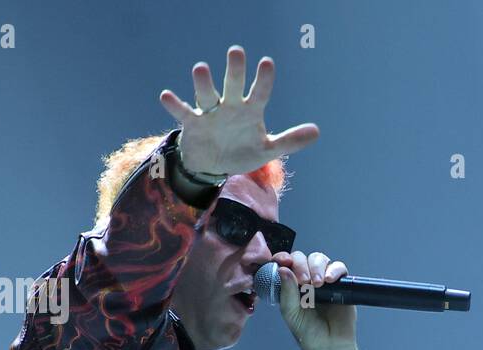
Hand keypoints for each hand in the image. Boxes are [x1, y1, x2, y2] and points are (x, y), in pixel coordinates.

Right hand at [159, 46, 319, 176]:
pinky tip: (166, 96)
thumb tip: (317, 131)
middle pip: (232, 86)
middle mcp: (229, 106)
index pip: (259, 93)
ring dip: (203, 83)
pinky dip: (174, 105)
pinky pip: (182, 112)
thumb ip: (290, 141)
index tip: (266, 63)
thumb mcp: (268, 150)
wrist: (213, 165)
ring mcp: (210, 113)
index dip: (263, 80)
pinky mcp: (192, 124)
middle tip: (236, 52)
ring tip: (201, 68)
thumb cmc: (241, 150)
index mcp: (250, 111)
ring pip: (206, 95)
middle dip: (234, 71)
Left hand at [271, 251, 360, 349]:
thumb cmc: (308, 332)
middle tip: (303, 281)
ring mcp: (324, 281)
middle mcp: (307, 280)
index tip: (283, 262)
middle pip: (303, 258)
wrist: (329, 346)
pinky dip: (334, 270)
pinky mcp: (341, 284)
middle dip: (301, 265)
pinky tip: (330, 281)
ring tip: (317, 284)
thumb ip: (286, 292)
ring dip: (317, 267)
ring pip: (320, 259)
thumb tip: (283, 269)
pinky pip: (339, 268)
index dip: (283, 258)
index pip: (285, 264)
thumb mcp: (291, 313)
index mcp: (291, 285)